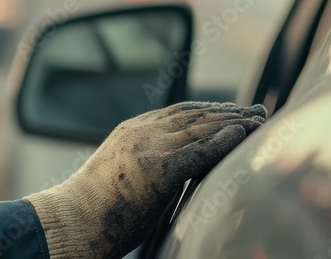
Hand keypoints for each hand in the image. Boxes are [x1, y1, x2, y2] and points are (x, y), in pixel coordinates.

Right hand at [25, 101, 265, 258]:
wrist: (72, 220)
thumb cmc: (95, 209)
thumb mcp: (121, 173)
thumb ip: (145, 162)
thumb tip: (171, 172)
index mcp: (130, 131)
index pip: (179, 111)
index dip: (211, 109)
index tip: (235, 111)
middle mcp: (140, 133)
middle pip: (193, 114)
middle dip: (228, 112)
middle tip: (257, 111)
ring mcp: (147, 149)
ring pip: (199, 128)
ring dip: (233, 123)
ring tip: (258, 121)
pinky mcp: (155, 170)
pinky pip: (196, 152)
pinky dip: (220, 142)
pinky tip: (240, 135)